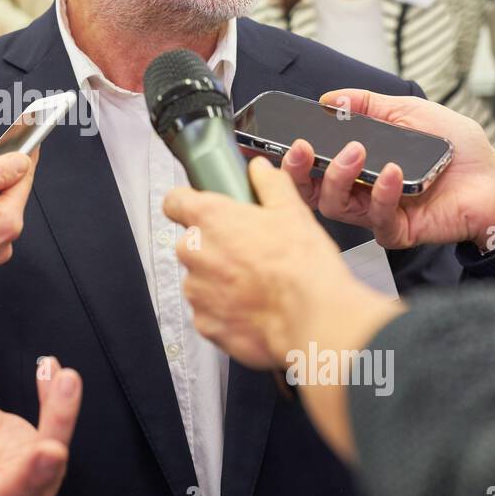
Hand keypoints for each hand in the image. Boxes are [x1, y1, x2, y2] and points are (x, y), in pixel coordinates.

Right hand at [0, 357, 81, 495]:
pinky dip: (57, 399)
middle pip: (14, 492)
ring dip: (60, 420)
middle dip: (33, 475)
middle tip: (51, 451)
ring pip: (49, 462)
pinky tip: (53, 369)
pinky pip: (58, 428)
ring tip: (64, 382)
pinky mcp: (49, 460)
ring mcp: (27, 480)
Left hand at [163, 158, 403, 460]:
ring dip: (219, 281)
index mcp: (213, 219)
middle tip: (248, 253)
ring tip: (259, 287)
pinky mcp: (209, 327)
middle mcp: (197, 254)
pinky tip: (258, 312)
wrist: (318, 324)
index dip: (190, 201)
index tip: (202, 205)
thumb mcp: (295, 213)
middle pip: (189, 242)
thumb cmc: (310, 270)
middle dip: (213, 246)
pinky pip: (210, 315)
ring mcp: (199, 294)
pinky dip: (227, 313)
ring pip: (198, 281)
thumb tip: (261, 168)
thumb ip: (272, 186)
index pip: (176, 200)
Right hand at [278, 88, 494, 251]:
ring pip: (335, 206)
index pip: (313, 165)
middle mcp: (360, 191)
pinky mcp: (396, 231)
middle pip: (311, 190)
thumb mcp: (409, 112)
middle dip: (299, 171)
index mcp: (358, 164)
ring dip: (340, 177)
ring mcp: (375, 213)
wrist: (494, 180)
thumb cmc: (456, 149)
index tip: (280, 139)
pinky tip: (393, 172)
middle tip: (301, 149)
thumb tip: (329, 98)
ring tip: (357, 152)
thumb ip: (368, 105)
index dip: (292, 157)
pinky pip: (376, 219)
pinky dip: (381, 193)